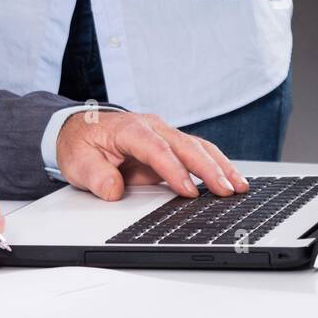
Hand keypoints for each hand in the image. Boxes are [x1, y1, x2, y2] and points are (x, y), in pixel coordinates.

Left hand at [56, 107, 249, 199]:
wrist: (79, 132)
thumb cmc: (81, 145)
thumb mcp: (77, 162)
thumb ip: (95, 175)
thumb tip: (113, 189)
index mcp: (129, 128)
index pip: (155, 148)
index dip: (173, 169)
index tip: (188, 190)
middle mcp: (151, 127)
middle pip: (185, 145)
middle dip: (208, 168)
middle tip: (227, 190)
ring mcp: (164, 135)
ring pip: (197, 147)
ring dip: (219, 166)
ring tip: (240, 187)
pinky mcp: (170, 147)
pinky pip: (197, 154)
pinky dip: (216, 166)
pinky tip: (231, 180)